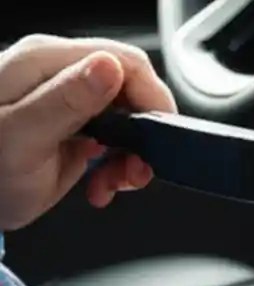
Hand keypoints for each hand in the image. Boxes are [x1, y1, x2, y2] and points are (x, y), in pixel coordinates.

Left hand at [0, 35, 176, 229]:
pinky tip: (101, 184)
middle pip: (132, 90)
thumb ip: (66, 101)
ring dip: (133, 156)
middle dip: (144, 135)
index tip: (158, 139)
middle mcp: (57, 76)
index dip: (152, 99)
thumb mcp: (23, 138)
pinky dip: (117, 166)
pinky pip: (114, 139)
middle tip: (134, 172)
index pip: (124, 61)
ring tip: (115, 183)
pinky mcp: (69, 127)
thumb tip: (108, 68)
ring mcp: (64, 101)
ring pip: (129, 118)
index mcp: (44, 63)